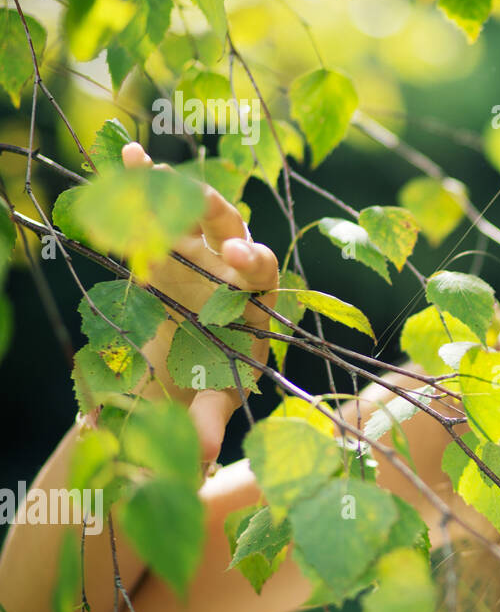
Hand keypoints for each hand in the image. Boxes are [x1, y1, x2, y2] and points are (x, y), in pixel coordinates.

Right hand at [120, 141, 278, 466]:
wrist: (179, 375)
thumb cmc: (209, 388)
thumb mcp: (210, 405)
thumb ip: (208, 424)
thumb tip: (202, 458)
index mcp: (252, 302)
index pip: (262, 274)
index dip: (253, 262)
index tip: (240, 257)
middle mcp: (230, 269)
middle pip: (234, 231)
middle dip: (218, 217)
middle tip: (198, 203)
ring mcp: (197, 253)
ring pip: (193, 214)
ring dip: (174, 189)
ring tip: (147, 166)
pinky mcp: (163, 248)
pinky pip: (152, 213)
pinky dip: (141, 184)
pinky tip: (126, 154)